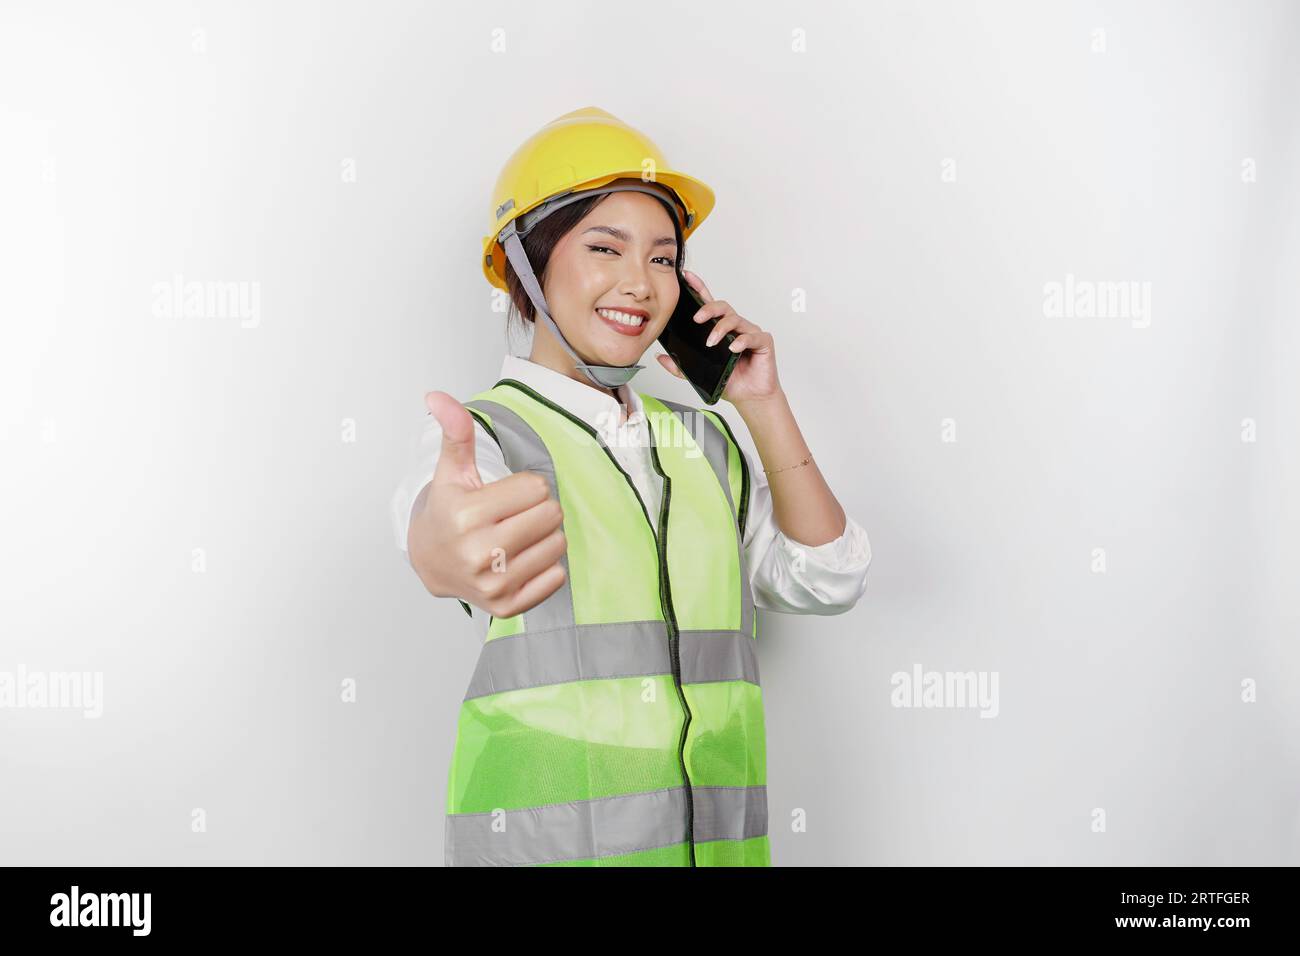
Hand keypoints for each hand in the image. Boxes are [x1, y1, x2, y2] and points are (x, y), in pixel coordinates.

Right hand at [408, 391, 567, 616]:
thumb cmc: (448, 513)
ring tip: (518, 535)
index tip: (506, 495)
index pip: (537, 488)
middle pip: (551, 515)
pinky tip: (522, 559)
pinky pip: (556, 577)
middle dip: (539, 508)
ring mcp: (493, 585)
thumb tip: (438, 397)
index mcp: (465, 516)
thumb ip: (456, 432)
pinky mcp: (507, 607)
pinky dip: (546, 566)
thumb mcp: (451, 471)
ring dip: (545, 536)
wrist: (431, 564)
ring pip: (558, 544)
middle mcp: (479, 553)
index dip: (527, 486)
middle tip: (515, 514)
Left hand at [655, 270, 781, 405]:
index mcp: (720, 330)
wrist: (751, 397)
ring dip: (721, 329)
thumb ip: (680, 367)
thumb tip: (660, 358)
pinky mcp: (763, 341)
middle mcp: (735, 327)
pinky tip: (733, 348)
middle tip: (697, 319)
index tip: (686, 277)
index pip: (708, 304)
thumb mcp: (700, 374)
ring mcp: (750, 332)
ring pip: (735, 319)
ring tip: (711, 342)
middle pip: (722, 307)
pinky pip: (752, 336)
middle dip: (708, 309)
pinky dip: (742, 341)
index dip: (699, 288)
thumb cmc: (731, 382)